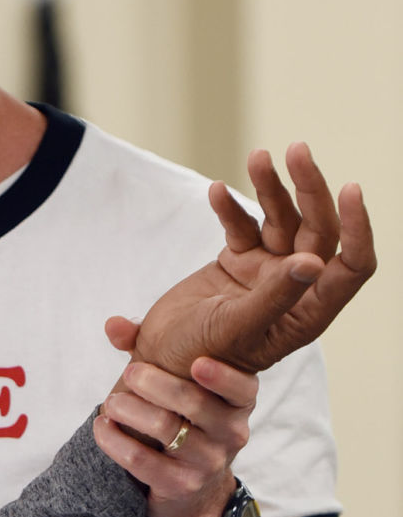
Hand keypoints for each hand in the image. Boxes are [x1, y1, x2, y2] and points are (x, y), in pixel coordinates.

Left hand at [95, 356, 255, 516]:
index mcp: (239, 401)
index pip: (242, 387)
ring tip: (110, 403)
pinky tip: (101, 427)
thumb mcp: (176, 381)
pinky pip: (142, 460)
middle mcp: (232, 432)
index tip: (196, 363)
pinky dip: (115, 441)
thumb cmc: (182, 416)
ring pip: (165, 429)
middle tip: (129, 374)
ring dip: (130, 411)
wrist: (191, 485)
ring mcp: (209, 461)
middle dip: (155, 384)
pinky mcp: (182, 484)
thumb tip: (113, 324)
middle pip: (193, 402)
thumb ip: (147, 347)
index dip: (222, 376)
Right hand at [104, 143, 374, 380]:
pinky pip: (242, 226)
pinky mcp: (236, 263)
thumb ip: (275, 296)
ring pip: (281, 219)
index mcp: (307, 313)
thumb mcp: (237, 329)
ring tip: (258, 157)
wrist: (156, 365)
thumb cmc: (198, 361)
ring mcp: (265, 274)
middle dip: (310, 188)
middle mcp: (293, 289)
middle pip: (318, 229)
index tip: (350, 189)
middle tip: (295, 151)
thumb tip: (314, 262)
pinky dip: (230, 208)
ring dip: (270, 187)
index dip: (359, 228)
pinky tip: (216, 190)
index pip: (351, 266)